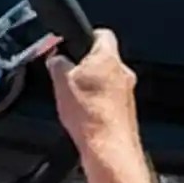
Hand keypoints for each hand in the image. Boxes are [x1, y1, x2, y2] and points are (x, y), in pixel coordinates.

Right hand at [46, 29, 139, 157]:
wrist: (109, 149)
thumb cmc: (90, 115)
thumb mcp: (61, 81)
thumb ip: (57, 63)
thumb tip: (56, 58)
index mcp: (109, 57)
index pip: (102, 33)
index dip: (86, 36)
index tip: (74, 43)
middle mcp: (123, 72)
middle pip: (104, 59)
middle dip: (86, 66)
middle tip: (68, 74)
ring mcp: (128, 93)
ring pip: (108, 81)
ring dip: (93, 87)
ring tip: (75, 99)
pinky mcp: (126, 113)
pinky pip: (111, 101)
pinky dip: (99, 105)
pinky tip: (85, 116)